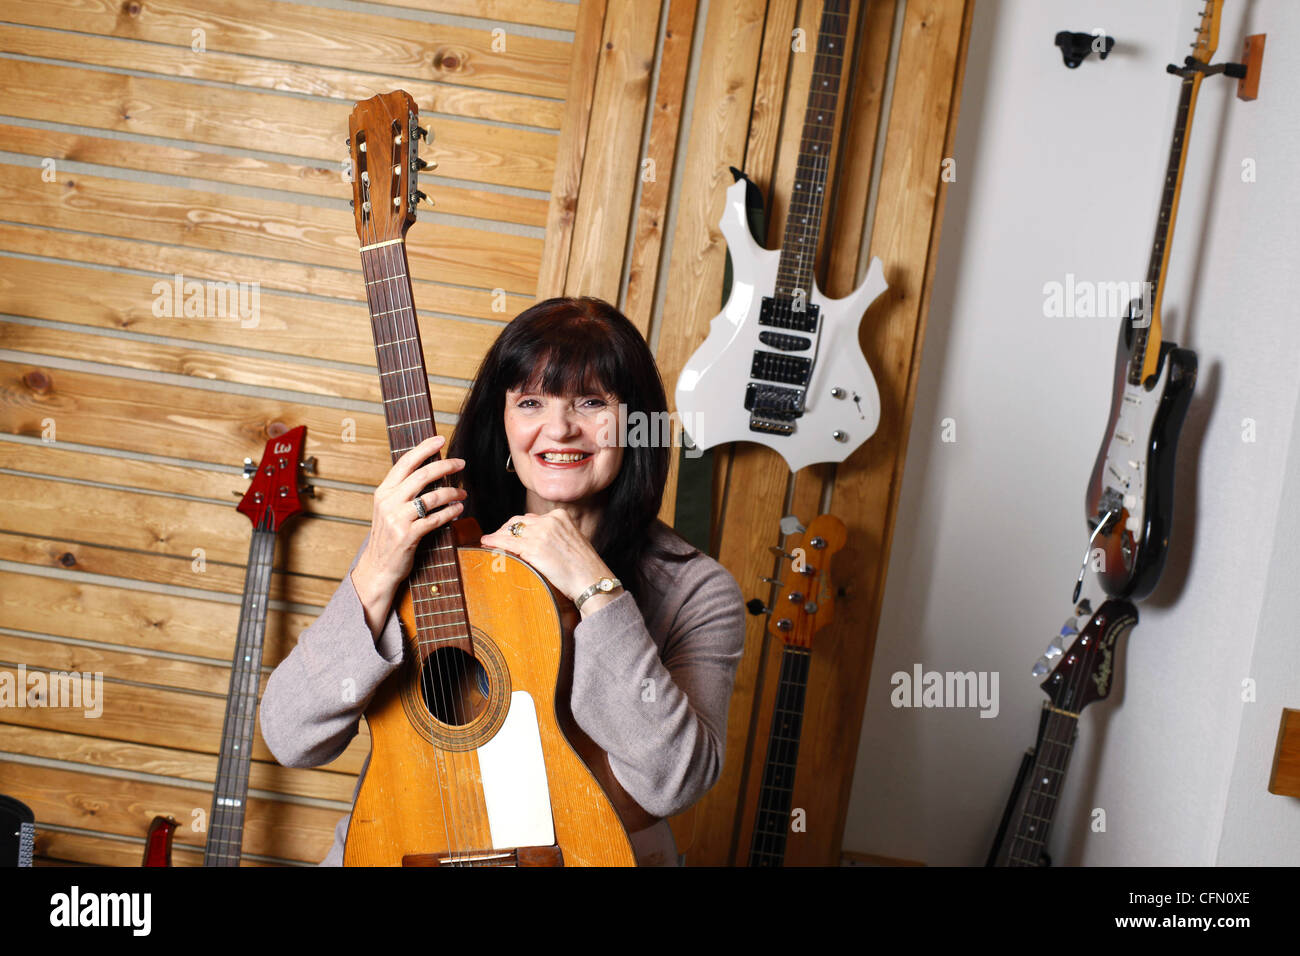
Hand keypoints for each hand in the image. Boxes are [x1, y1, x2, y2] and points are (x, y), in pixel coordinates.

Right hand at [351, 435, 465, 633]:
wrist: (378, 568)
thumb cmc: (388, 537)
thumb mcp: (388, 509)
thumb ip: (403, 491)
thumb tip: (428, 471)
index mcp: (383, 492)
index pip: (405, 463)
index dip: (424, 449)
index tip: (440, 439)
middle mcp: (388, 502)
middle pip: (422, 475)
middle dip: (445, 466)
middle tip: (461, 464)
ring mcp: (397, 519)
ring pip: (432, 497)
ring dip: (453, 493)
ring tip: (463, 494)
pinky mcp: (408, 535)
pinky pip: (435, 518)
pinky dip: (450, 512)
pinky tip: (459, 510)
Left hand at [479, 509, 615, 607]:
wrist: (591, 580)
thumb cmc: (584, 567)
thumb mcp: (573, 541)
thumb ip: (556, 535)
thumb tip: (537, 540)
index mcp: (561, 516)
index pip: (531, 518)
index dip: (517, 527)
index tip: (510, 534)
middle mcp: (550, 520)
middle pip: (518, 521)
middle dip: (505, 529)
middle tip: (497, 538)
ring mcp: (540, 533)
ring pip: (510, 531)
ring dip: (497, 536)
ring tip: (489, 542)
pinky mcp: (533, 548)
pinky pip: (507, 542)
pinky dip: (494, 541)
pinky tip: (487, 543)